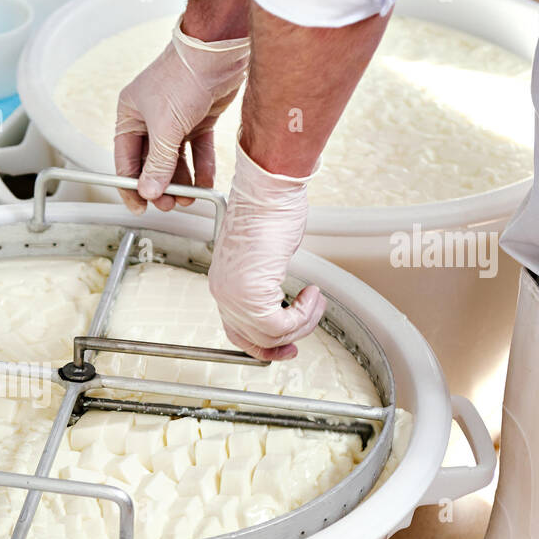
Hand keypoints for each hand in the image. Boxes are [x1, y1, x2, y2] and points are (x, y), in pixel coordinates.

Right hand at [114, 18, 248, 212]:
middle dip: (160, 185)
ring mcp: (175, 119)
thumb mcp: (165, 126)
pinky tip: (204, 183)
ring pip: (175, 159)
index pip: (125, 160)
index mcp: (130, 115)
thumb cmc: (182, 75)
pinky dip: (200, 167)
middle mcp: (150, 118)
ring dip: (181, 180)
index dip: (131, 185)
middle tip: (168, 203)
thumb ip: (158, 163)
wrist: (217, 50)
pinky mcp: (198, 119)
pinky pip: (196, 150)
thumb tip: (151, 191)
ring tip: (188, 197)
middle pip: (151, 162)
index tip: (140, 206)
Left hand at [209, 143, 325, 360]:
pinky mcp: (251, 295)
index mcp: (223, 284)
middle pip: (254, 340)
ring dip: (302, 322)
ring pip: (271, 337)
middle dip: (287, 340)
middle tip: (307, 326)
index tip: (287, 347)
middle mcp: (223, 293)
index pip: (238, 331)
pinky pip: (281, 327)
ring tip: (315, 300)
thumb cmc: (268, 212)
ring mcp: (234, 296)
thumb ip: (266, 284)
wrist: (268, 192)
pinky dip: (304, 315)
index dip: (265, 344)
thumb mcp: (264, 257)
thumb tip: (282, 305)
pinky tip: (312, 294)